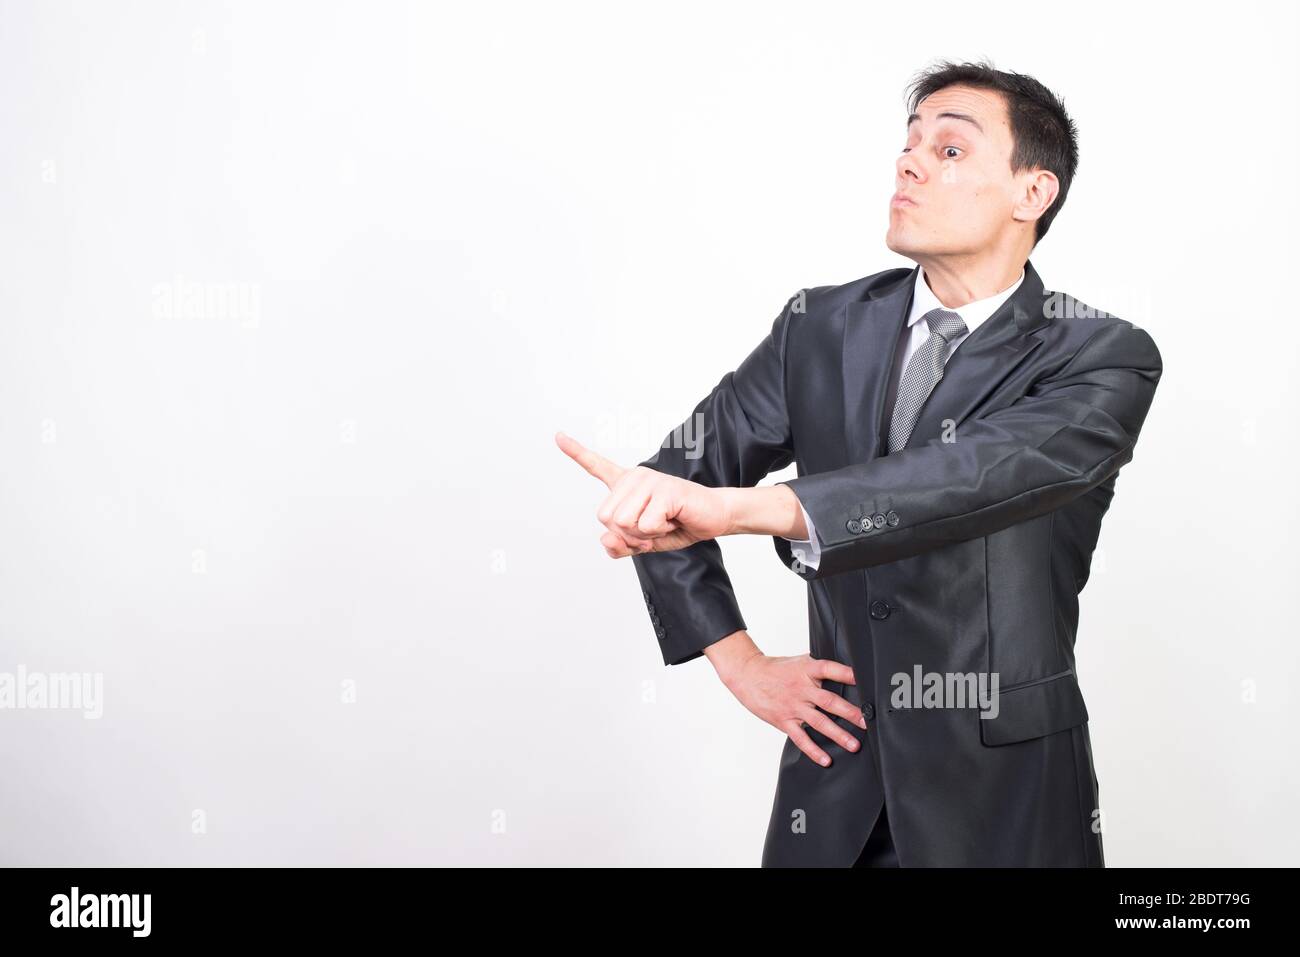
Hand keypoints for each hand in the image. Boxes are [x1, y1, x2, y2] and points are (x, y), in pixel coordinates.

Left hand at [556, 431, 731, 556]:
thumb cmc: (678, 524)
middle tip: (653, 526)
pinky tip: (673, 518)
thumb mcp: (644, 543)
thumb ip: (621, 545)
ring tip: (664, 520)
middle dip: (628, 534)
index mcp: (627, 485)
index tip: (558, 435)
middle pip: (606, 518)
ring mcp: (649, 481)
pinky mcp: (664, 490)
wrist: (714, 518)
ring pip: (623, 523)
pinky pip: (645, 525)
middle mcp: (635, 477)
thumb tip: (604, 540)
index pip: (597, 466)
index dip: (576, 452)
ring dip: (644, 534)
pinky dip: (659, 532)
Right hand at [712, 635, 866, 766]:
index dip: (846, 674)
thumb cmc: (775, 669)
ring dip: (838, 734)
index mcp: (806, 669)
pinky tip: (826, 759)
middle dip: (849, 713)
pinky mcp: (784, 720)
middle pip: (829, 701)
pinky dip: (813, 750)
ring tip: (854, 745)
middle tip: (866, 722)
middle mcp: (801, 688)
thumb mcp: (799, 661)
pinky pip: (801, 738)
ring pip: (819, 722)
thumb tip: (845, 673)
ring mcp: (793, 706)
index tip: (863, 680)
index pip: (829, 669)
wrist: (747, 675)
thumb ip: (819, 668)